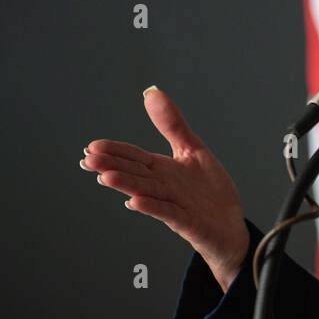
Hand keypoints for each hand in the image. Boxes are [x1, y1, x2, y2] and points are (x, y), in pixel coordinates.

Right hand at [81, 87, 249, 291]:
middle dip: (112, 166)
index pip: (135, 157)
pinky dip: (152, 207)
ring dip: (127, 185)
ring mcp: (174, 205)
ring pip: (147, 192)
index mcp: (162, 170)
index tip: (91, 147)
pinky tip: (135, 202)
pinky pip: (169, 213)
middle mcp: (163, 187)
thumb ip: (172, 124)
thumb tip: (151, 92)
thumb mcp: (193, 149)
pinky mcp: (188, 222)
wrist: (230, 226)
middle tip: (88, 160)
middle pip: (136, 174)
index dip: (115, 151)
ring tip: (106, 177)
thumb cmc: (209, 191)